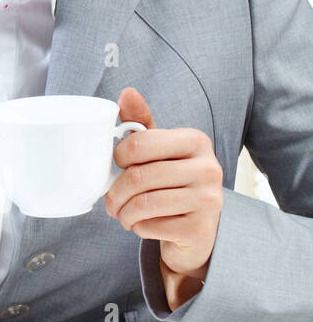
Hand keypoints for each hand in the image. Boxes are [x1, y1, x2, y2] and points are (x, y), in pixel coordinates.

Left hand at [104, 87, 223, 308]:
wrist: (196, 227)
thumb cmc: (171, 180)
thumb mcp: (158, 149)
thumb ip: (140, 122)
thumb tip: (127, 92)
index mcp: (196, 141)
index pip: (139, 143)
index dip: (118, 156)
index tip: (117, 165)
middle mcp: (209, 168)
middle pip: (139, 176)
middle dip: (115, 192)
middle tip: (111, 200)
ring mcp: (209, 200)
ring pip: (144, 204)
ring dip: (123, 212)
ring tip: (122, 213)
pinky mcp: (202, 229)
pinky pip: (152, 226)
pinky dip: (138, 227)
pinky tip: (143, 224)